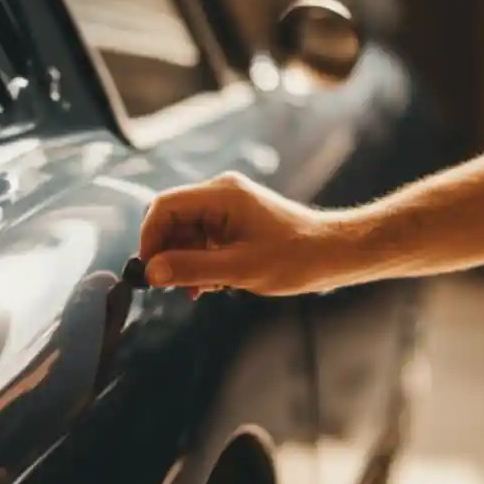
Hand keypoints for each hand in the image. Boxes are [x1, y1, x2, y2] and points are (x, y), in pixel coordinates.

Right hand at [139, 172, 365, 296]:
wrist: (333, 253)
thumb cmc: (294, 258)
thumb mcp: (239, 269)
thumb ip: (191, 268)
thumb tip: (151, 272)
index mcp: (221, 195)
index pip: (164, 206)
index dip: (150, 238)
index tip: (150, 271)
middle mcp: (221, 193)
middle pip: (172, 218)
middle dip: (167, 252)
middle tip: (173, 285)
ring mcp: (228, 205)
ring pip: (185, 230)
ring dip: (183, 260)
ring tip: (198, 290)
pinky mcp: (235, 219)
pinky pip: (202, 236)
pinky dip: (199, 260)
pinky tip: (210, 284)